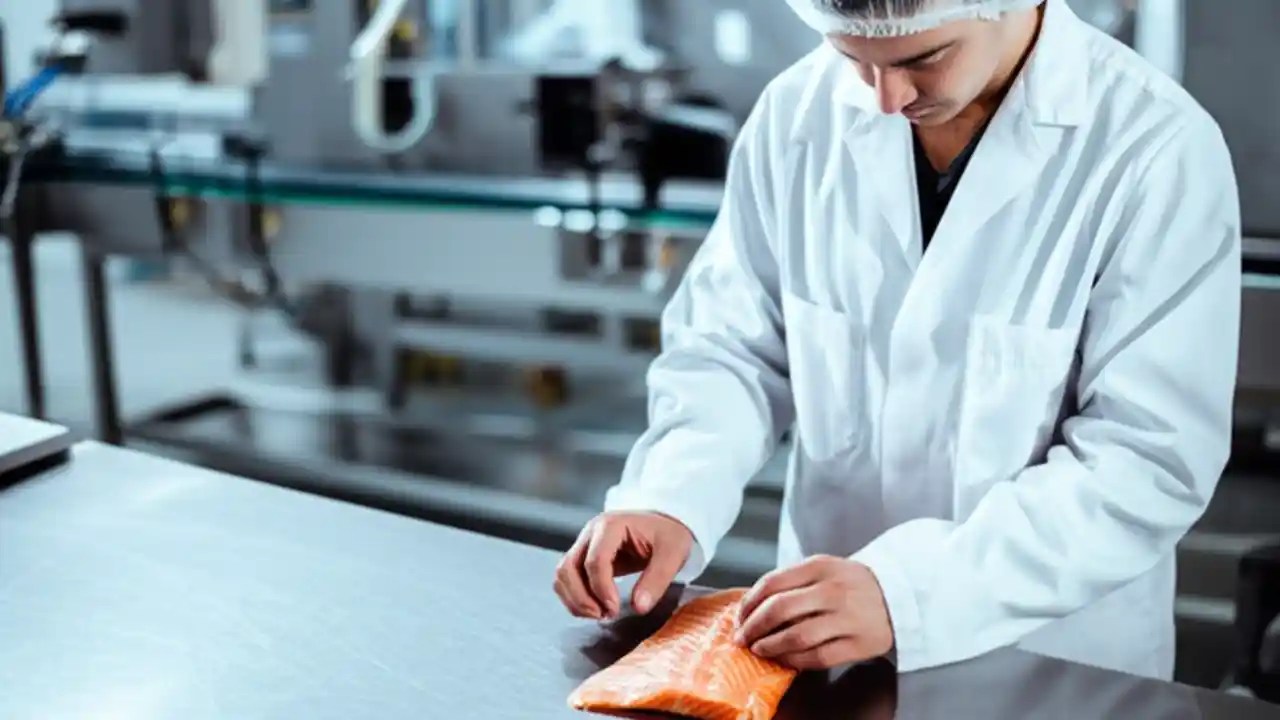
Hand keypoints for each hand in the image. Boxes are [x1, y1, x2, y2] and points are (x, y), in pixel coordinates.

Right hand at [554, 511, 692, 619]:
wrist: (664, 525)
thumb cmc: (668, 535)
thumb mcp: (673, 554)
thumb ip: (657, 579)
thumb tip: (638, 608)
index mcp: (611, 526)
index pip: (594, 561)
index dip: (601, 589)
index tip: (615, 610)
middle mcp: (590, 533)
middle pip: (568, 568)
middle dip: (581, 598)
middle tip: (604, 616)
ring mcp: (583, 544)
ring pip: (562, 575)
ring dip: (575, 599)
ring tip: (599, 614)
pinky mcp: (583, 557)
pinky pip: (567, 579)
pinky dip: (574, 597)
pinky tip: (595, 608)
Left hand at [735, 555, 893, 669]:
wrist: (899, 596)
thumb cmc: (852, 583)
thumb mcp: (824, 568)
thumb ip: (792, 581)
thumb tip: (753, 605)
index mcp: (819, 566)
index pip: (772, 583)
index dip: (749, 603)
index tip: (739, 616)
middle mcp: (832, 590)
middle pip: (779, 609)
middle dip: (753, 627)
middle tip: (743, 637)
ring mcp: (847, 618)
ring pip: (796, 636)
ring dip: (770, 646)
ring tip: (760, 649)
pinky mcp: (858, 644)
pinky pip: (818, 657)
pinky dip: (795, 660)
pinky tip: (785, 659)